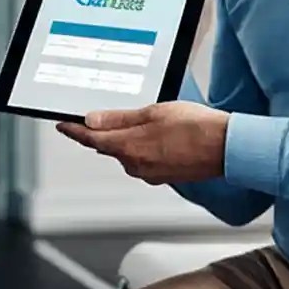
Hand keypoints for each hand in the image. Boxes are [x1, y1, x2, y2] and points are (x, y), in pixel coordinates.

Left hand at [56, 102, 229, 184]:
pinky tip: (160, 136)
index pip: (91, 139)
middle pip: (109, 146)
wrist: (225, 147)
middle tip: (103, 114)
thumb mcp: (152, 112)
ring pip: (127, 153)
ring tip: (147, 121)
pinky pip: (143, 160)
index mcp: (129, 147)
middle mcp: (135, 165)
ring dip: (128, 139)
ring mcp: (149, 173)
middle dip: (104, 131)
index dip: (74, 131)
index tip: (62, 125)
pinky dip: (144, 148)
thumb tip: (92, 120)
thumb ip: (119, 118)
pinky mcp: (162, 176)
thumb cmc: (195, 127)